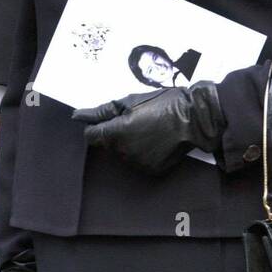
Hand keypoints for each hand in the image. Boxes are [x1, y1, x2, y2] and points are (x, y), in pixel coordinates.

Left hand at [72, 81, 225, 174]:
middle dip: (114, 133)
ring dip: (128, 143)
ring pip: (122, 153)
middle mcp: (124, 152)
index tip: (110, 118)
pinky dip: (142, 152)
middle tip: (134, 119)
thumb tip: (78, 116)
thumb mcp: (130, 101)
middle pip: (107, 145)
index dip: (97, 126)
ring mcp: (138, 164)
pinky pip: (138, 161)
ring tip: (147, 128)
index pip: (91, 136)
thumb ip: (102, 111)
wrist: (193, 118)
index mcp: (116, 133)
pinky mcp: (151, 170)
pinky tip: (155, 140)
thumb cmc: (162, 104)